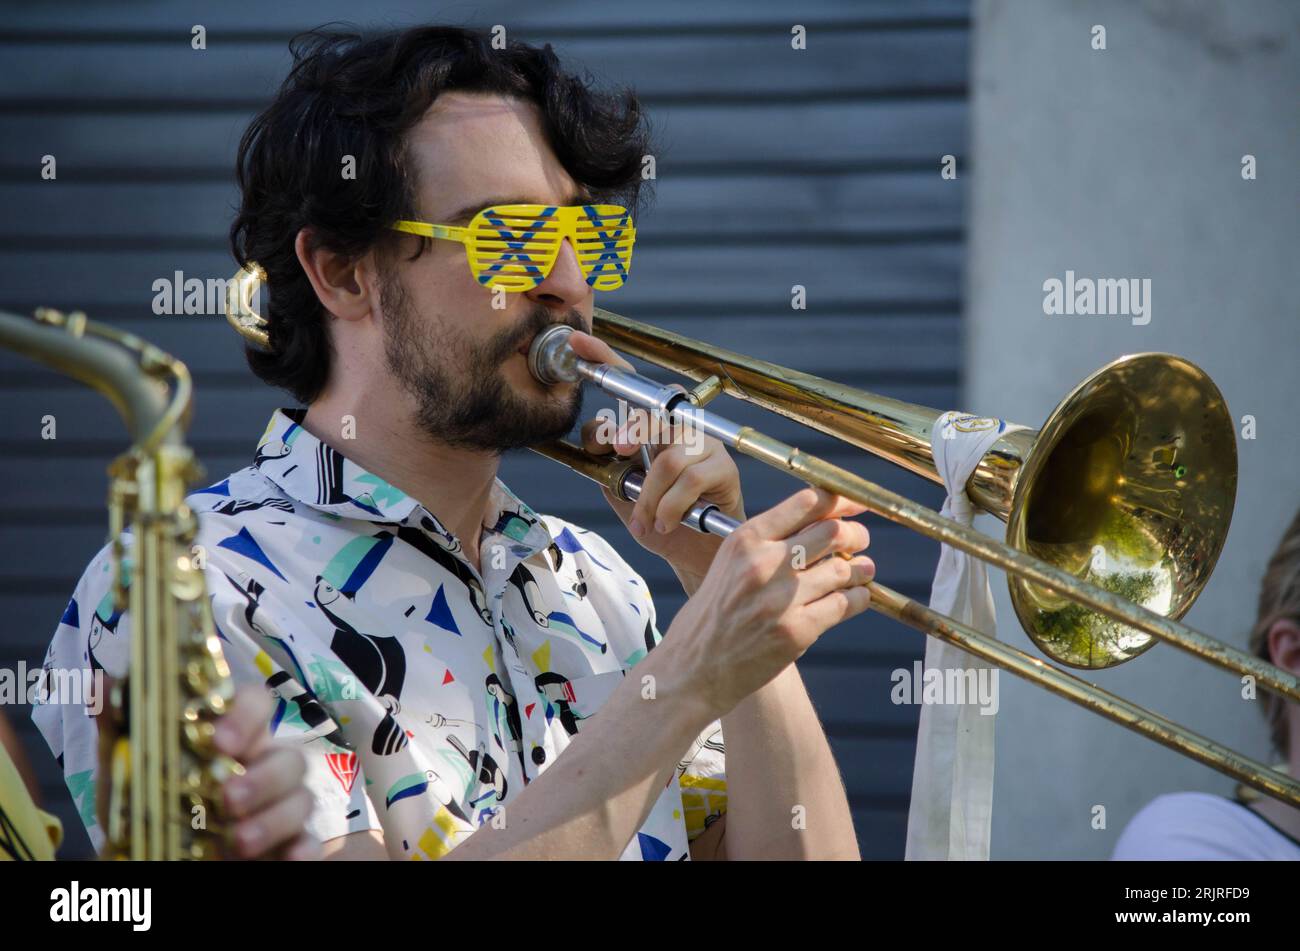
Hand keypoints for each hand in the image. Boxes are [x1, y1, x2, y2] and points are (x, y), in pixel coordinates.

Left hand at [94, 681, 318, 859]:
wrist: (145, 854)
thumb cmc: (146, 800)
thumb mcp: (125, 764)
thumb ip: (119, 726)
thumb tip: (102, 685)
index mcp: (235, 735)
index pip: (258, 705)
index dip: (247, 716)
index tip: (219, 740)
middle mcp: (265, 764)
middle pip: (289, 755)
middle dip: (263, 777)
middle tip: (226, 798)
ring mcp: (281, 804)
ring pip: (303, 798)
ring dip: (274, 817)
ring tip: (237, 840)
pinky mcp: (289, 842)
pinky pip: (313, 842)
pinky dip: (305, 848)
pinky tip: (289, 857)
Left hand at [567, 330, 744, 580]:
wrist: (692, 552)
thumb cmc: (657, 515)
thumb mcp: (620, 485)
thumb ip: (606, 458)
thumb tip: (600, 435)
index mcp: (652, 423)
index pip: (629, 384)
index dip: (604, 359)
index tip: (577, 342)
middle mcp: (681, 424)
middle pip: (654, 411)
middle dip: (631, 431)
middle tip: (620, 454)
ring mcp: (706, 443)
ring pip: (668, 458)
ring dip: (649, 497)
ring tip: (644, 520)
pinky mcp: (725, 468)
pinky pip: (689, 481)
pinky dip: (668, 508)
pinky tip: (664, 523)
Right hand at [660, 487, 875, 718]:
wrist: (694, 666)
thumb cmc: (713, 615)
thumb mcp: (730, 564)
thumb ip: (768, 543)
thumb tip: (823, 524)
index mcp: (745, 540)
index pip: (805, 503)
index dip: (839, 501)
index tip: (854, 506)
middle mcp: (763, 563)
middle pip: (831, 532)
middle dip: (854, 534)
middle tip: (860, 540)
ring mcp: (780, 598)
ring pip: (842, 570)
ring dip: (861, 569)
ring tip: (864, 570)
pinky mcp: (796, 631)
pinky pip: (844, 604)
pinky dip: (858, 599)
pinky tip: (856, 598)